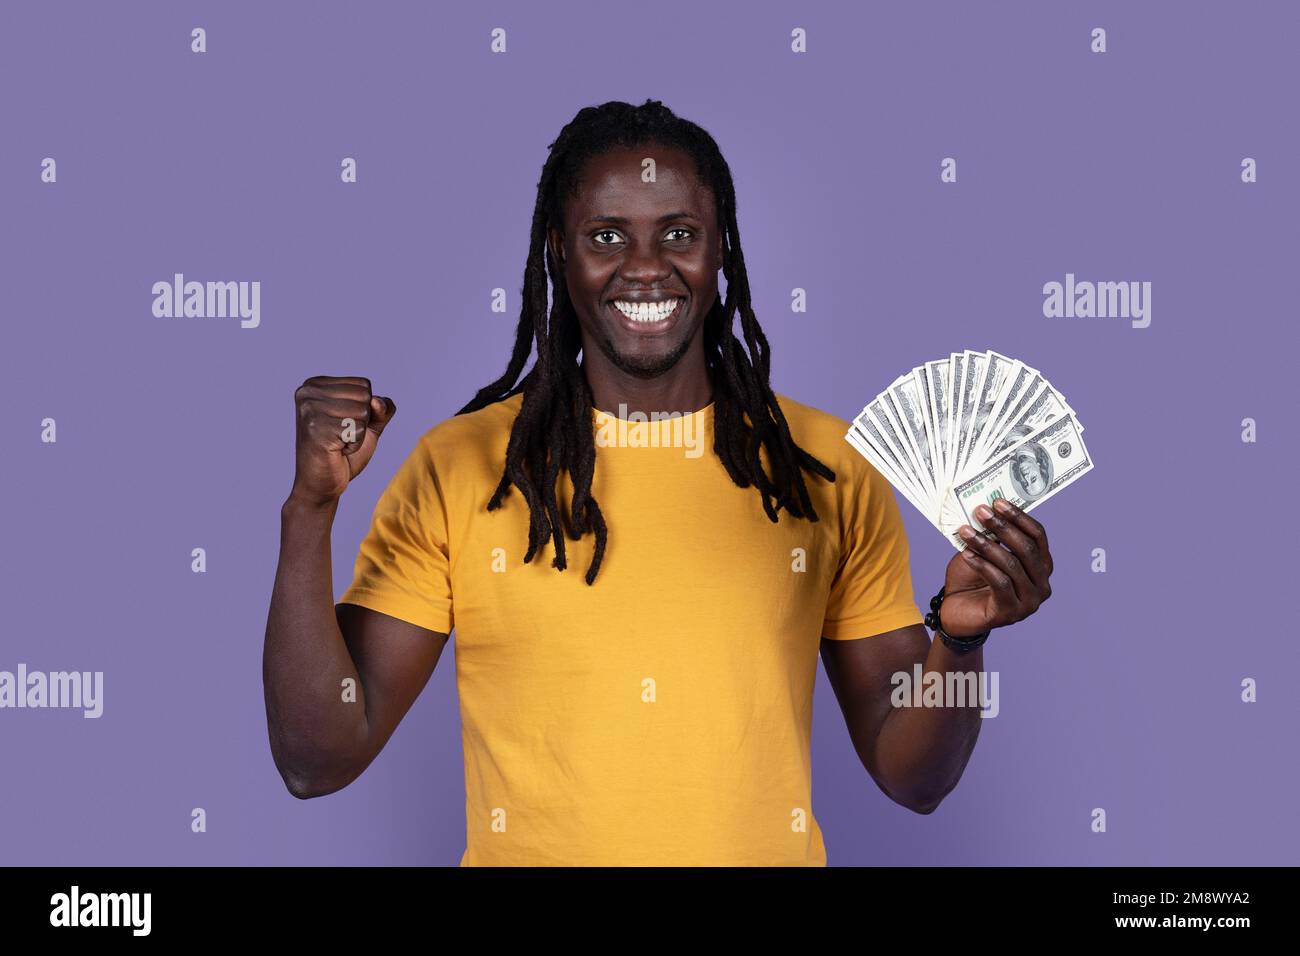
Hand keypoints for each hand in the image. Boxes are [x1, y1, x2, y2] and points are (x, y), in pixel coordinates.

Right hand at [290, 376, 396, 506]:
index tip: (342, 424)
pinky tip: (336, 451)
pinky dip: (354, 445)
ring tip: (337, 443)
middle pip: (364, 396)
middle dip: (361, 422)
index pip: (363, 384)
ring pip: (362, 412)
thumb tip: (376, 401)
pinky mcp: (316, 429)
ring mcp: (310, 410)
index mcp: (315, 385)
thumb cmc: (343, 453)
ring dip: (357, 434)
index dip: (363, 409)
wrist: (321, 484)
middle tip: (340, 436)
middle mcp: (308, 393)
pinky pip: (358, 430)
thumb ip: (381, 408)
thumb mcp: (368, 424)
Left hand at [940, 498, 1053, 637]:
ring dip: (987, 545)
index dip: (1019, 517)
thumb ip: (991, 536)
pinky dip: (982, 565)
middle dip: (1003, 527)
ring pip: (1012, 565)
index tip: (998, 502)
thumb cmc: (971, 580)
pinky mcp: (1011, 613)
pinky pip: (1000, 582)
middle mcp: (1042, 585)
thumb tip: (987, 509)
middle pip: (1027, 549)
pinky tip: (966, 554)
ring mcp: (1029, 602)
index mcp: (1041, 567)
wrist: (955, 612)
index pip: (1038, 536)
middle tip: (981, 512)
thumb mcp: (982, 553)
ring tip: (966, 531)